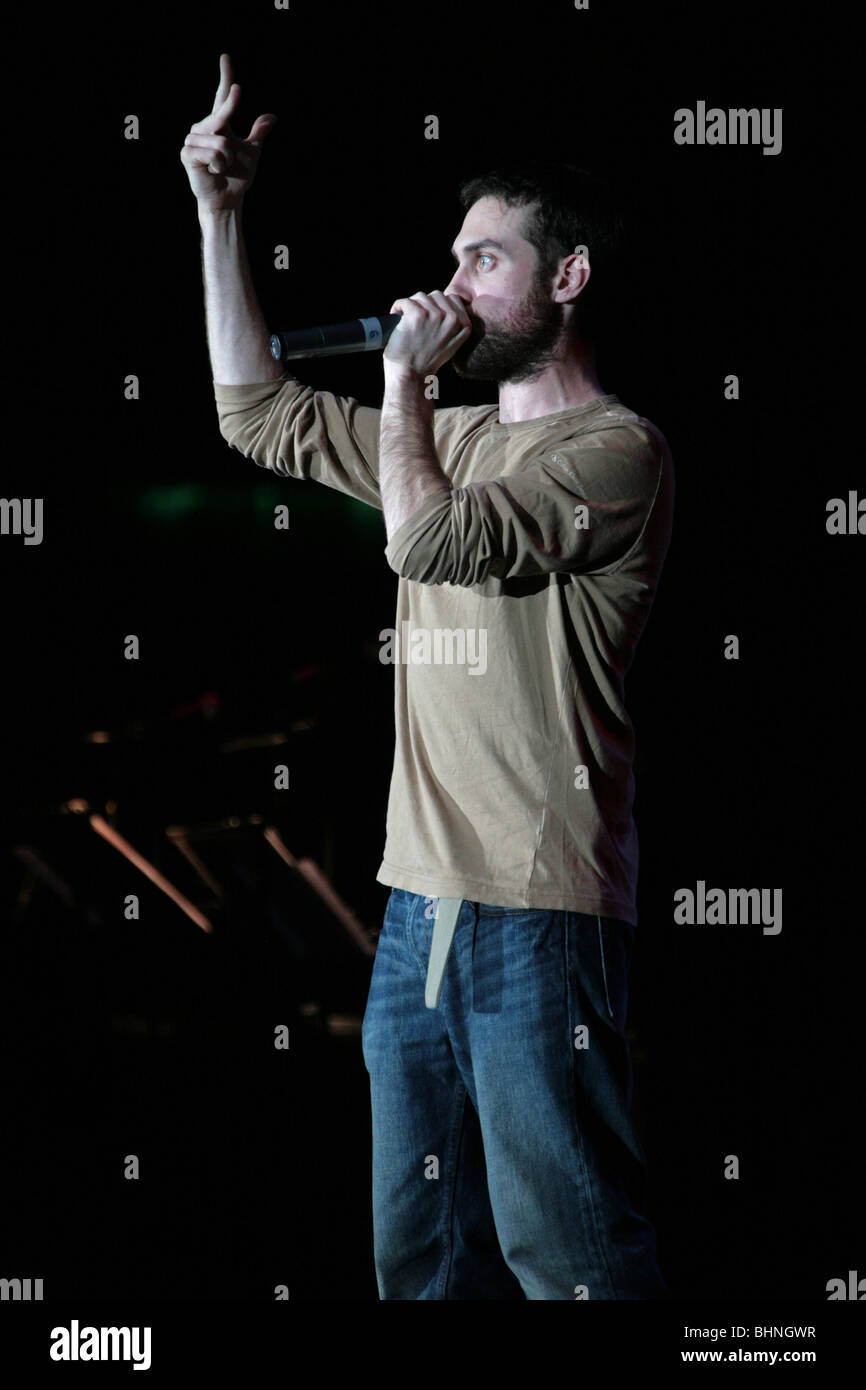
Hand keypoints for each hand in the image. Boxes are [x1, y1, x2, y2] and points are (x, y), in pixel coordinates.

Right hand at [180, 53, 276, 212]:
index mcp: (218, 124)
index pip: (222, 96)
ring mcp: (192, 139)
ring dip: (227, 160)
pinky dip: (219, 166)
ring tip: (220, 168)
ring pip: (221, 141)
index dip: (225, 76)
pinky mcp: (187, 153)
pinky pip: (213, 154)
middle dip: (233, 141)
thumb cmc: (237, 176)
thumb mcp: (252, 153)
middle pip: (223, 116)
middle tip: (230, 161)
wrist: (227, 199)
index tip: (226, 56)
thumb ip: (258, 134)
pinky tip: (212, 172)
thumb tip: (272, 117)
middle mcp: (203, 127)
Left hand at [383, 291, 471, 376]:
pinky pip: (405, 301)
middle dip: (424, 304)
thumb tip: (444, 306)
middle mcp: (452, 319)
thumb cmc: (426, 362)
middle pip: (436, 295)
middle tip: (416, 321)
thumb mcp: (450, 344)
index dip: (438, 305)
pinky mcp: (417, 314)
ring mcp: (435, 315)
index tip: (428, 316)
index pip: (454, 298)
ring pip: (420, 296)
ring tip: (406, 322)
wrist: (411, 376)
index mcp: (464, 326)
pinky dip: (398, 308)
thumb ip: (452, 326)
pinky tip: (396, 318)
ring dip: (411, 306)